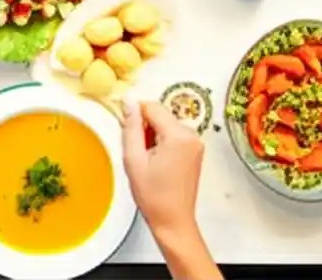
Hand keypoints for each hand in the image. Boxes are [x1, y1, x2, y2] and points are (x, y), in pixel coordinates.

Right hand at [122, 101, 203, 237]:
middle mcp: (192, 135)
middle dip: (145, 128)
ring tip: (148, 161)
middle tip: (138, 153)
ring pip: (166, 125)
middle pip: (160, 116)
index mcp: (178, 135)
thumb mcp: (134, 159)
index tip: (125, 130)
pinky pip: (175, 136)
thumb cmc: (153, 196)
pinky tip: (157, 163)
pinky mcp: (196, 151)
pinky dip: (163, 143)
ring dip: (153, 136)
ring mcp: (196, 143)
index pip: (152, 107)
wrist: (173, 220)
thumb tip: (128, 101)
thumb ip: (130, 127)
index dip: (135, 115)